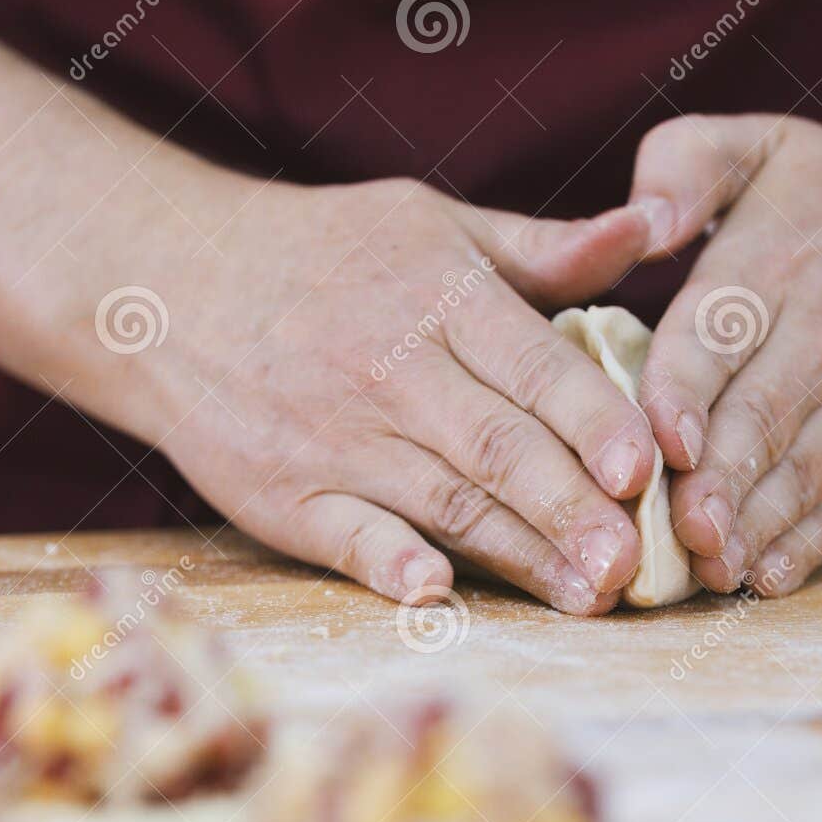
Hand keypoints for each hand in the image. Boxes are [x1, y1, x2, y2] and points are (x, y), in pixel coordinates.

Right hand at [100, 175, 662, 613]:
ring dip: (517, 555)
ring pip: (443, 502)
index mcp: (441, 297)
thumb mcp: (437, 226)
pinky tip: (432, 591)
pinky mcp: (282, 493)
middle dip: (570, 508)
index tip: (643, 468)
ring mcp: (333, 436)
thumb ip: (547, 249)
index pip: (533, 367)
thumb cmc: (329, 256)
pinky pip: (343, 534)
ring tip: (586, 595)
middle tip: (633, 564)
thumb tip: (651, 229)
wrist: (170, 285)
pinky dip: (385, 562)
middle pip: (496, 447)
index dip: (591, 419)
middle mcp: (390, 368)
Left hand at [624, 114, 821, 595]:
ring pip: (803, 478)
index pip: (718, 335)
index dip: (686, 393)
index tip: (663, 442)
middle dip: (718, 483)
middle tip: (676, 532)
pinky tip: (766, 579)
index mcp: (776, 266)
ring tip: (708, 569)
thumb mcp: (767, 146)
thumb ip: (685, 165)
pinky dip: (807, 549)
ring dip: (754, 529)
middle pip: (762, 421)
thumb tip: (637, 223)